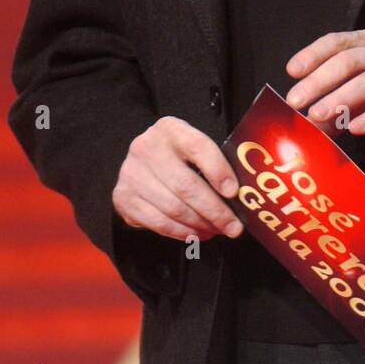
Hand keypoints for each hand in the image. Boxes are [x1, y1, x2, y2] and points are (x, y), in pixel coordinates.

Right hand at [112, 115, 243, 240]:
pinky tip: (197, 234)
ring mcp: (131, 174)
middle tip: (233, 227)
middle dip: (215, 211)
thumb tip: (241, 195)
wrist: (138, 162)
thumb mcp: (191, 147)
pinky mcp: (123, 198)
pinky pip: (158, 223)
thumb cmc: (176, 156)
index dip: (218, 170)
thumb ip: (212, 162)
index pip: (198, 147)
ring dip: (200, 225)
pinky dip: (182, 233)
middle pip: (186, 185)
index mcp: (170, 129)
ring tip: (217, 231)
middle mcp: (146, 148)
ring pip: (173, 208)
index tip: (234, 192)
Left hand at [284, 28, 364, 135]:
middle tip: (296, 100)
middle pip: (348, 62)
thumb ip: (349, 87)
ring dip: (340, 99)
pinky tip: (357, 129)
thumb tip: (315, 117)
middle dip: (319, 81)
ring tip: (318, 115)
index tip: (292, 71)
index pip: (338, 41)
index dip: (313, 54)